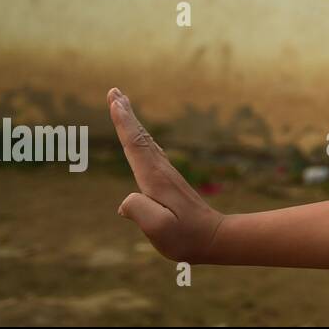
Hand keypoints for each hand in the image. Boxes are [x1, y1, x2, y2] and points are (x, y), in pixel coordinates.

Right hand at [109, 88, 224, 262]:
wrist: (213, 238)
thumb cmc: (184, 237)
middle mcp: (161, 170)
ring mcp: (166, 174)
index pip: (135, 144)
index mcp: (155, 178)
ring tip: (122, 105)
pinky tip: (139, 139)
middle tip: (114, 91)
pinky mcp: (168, 182)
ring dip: (133, 123)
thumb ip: (139, 211)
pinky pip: (150, 152)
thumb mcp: (158, 228)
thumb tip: (125, 201)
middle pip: (140, 136)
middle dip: (126, 113)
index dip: (123, 122)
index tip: (115, 100)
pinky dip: (140, 139)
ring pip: (146, 142)